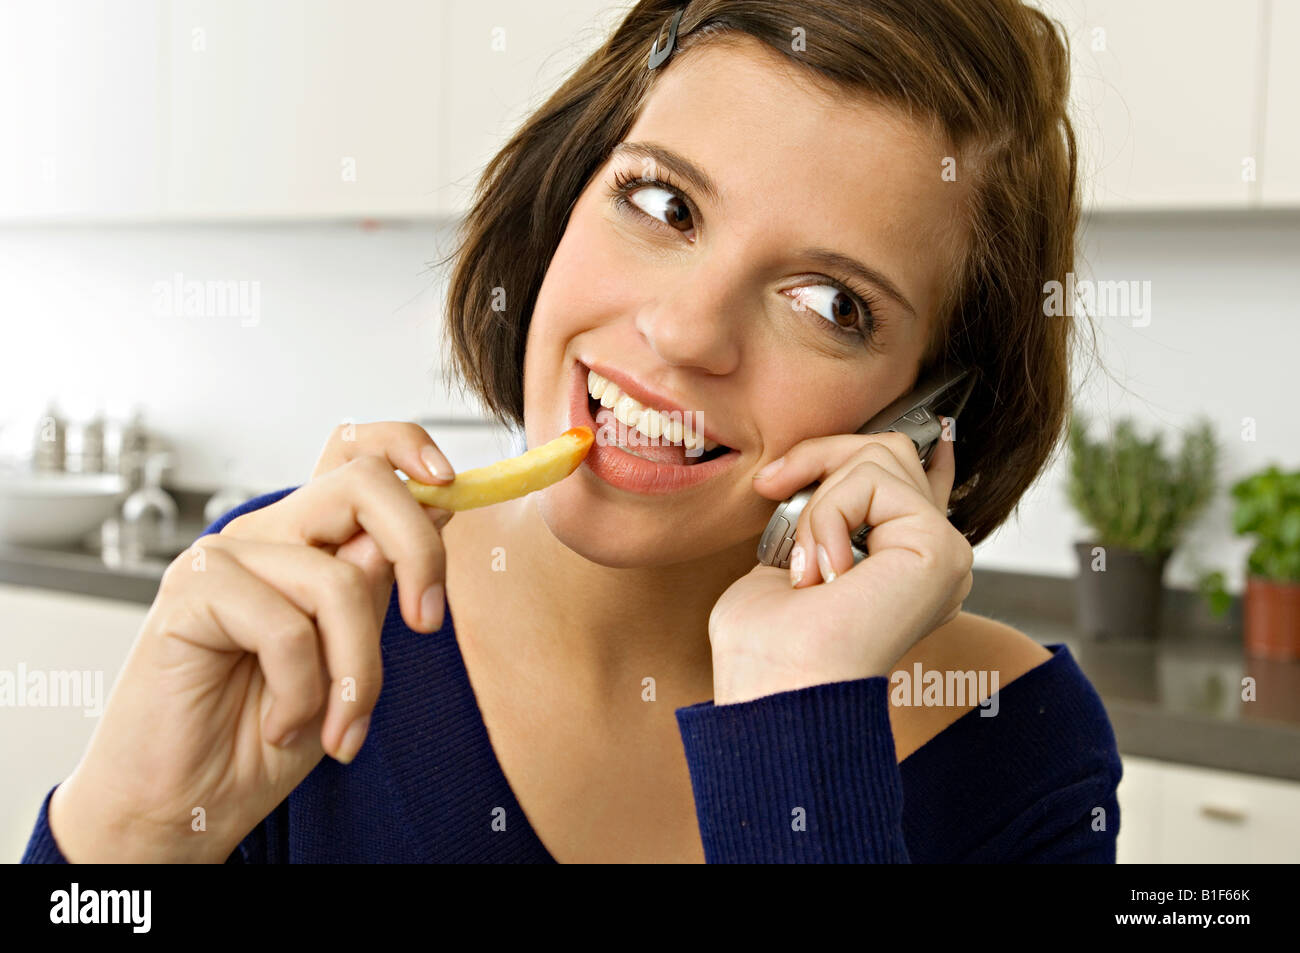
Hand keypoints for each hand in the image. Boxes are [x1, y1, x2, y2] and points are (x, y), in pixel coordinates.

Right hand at [48, 422, 454, 861]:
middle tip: (427, 625)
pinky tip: (279, 724)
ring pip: (341, 581)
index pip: (358, 453)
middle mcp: (270, 534)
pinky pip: (287, 628)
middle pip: (364, 484)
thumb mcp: (349, 656)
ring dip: (358, 672)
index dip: (409, 446)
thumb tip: (432, 515)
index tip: (452, 486)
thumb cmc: (266, 732)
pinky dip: (302, 692)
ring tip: (338, 726)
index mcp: (311, 539)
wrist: (189, 802)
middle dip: (419, 552)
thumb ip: (377, 587)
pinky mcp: (191, 590)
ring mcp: (227, 556)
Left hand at [708, 426, 972, 704]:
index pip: (926, 488)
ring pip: (880, 456)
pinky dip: (828, 515)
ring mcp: (944, 554)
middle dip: (821, 455)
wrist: (777, 686)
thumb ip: (820, 517)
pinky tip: (825, 574)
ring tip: (803, 563)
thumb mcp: (789, 559)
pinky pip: (873, 480)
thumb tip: (810, 479)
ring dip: (818, 501)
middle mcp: (932, 560)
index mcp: (903, 566)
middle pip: (892, 451)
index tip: (927, 430)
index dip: (920, 450)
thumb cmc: (768, 642)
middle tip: (772, 488)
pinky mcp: (940, 547)